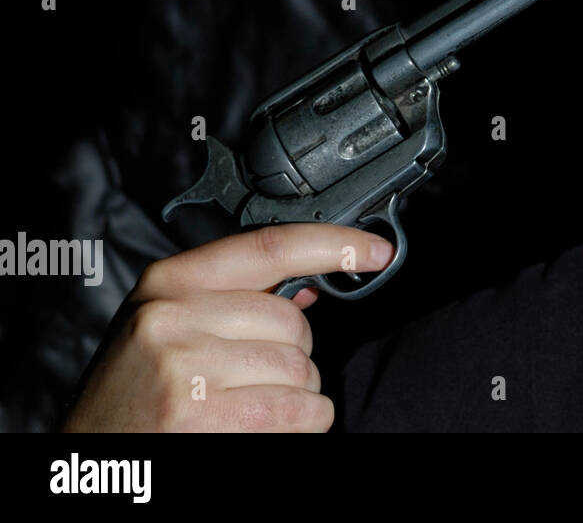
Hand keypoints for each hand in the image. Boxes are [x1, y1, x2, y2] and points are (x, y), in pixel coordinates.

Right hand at [59, 223, 394, 431]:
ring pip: (302, 369)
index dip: (334, 244)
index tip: (378, 249)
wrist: (88, 455)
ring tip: (251, 405)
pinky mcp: (197, 415)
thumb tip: (311, 285)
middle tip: (255, 376)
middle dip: (295, 354)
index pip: (270, 246)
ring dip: (298, 395)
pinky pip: (296, 411)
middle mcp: (172, 316)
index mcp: (169, 282)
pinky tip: (268, 428)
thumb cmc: (133, 393)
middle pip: (295, 322)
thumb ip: (234, 299)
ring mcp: (184, 366)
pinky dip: (302, 424)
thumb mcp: (167, 326)